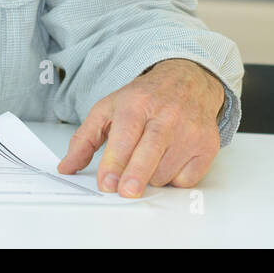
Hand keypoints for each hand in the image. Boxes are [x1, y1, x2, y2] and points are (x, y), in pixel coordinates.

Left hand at [56, 58, 224, 197]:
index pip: (125, 137)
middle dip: (135, 176)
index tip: (106, 183)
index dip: (114, 163)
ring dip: (150, 177)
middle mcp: (166, 115)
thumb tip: (66, 167)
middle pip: (149, 154)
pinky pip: (186, 179)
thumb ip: (84, 139)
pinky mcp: (207, 146)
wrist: (188, 81)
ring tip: (148, 158)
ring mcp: (190, 131)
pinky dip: (173, 179)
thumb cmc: (146, 97)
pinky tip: (169, 161)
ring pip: (165, 172)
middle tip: (125, 192)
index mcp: (137, 104)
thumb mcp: (108, 108)